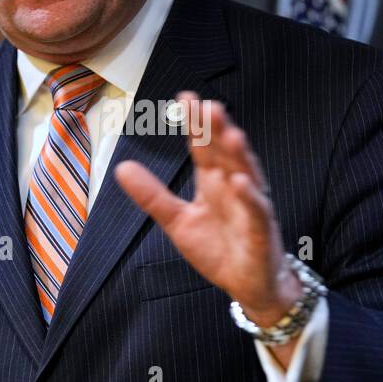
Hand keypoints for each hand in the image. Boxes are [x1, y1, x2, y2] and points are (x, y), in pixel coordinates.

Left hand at [115, 92, 302, 340]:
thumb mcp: (177, 221)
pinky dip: (249, 196)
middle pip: (225, 153)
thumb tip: (121, 167)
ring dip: (238, 154)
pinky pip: (256, 210)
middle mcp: (234, 186)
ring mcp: (250, 206)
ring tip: (229, 132)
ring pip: (245, 174)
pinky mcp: (261, 231)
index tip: (185, 97)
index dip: (195, 124)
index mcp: (213, 181)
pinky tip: (239, 181)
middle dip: (218, 130)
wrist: (247, 285)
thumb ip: (153, 195)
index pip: (203, 147)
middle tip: (208, 106)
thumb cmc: (218, 249)